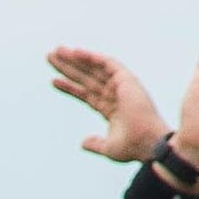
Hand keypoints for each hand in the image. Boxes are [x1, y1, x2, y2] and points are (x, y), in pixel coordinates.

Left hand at [48, 46, 166, 162]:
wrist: (147, 143)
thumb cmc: (132, 147)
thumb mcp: (108, 148)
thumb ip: (95, 144)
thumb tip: (83, 143)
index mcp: (110, 108)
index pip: (85, 94)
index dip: (69, 87)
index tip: (53, 81)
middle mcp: (114, 94)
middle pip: (85, 77)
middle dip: (68, 67)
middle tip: (51, 56)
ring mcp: (120, 86)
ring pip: (93, 68)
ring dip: (75, 58)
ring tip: (57, 50)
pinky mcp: (126, 80)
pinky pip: (107, 64)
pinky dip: (92, 57)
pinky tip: (76, 52)